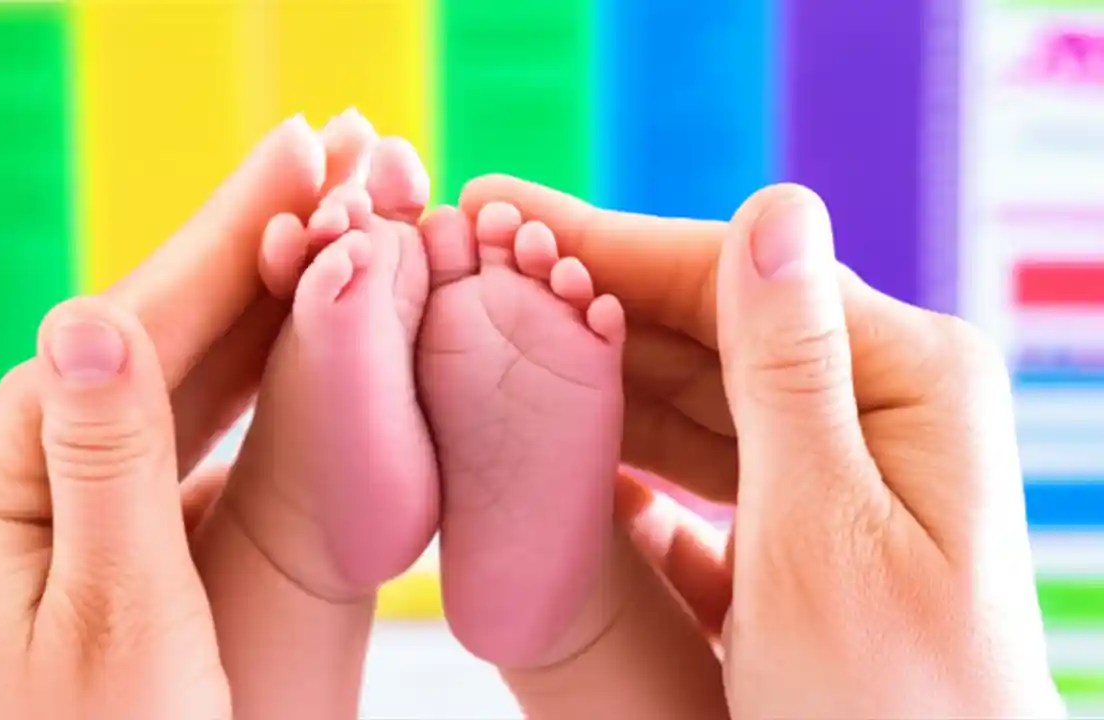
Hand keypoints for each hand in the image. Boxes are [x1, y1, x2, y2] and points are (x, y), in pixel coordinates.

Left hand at [0, 114, 378, 718]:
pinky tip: (272, 361)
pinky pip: (155, 461)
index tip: (302, 155)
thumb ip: (105, 464)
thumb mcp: (117, 631)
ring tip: (317, 237)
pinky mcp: (67, 568)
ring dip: (241, 319)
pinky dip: (225, 406)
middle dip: (241, 256)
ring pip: (151, 399)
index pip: (123, 332)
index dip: (224, 240)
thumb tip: (90, 310)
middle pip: (137, 347)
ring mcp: (27, 531)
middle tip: (325, 164)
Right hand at [459, 180, 1061, 716]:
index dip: (606, 243)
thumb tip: (771, 204)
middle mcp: (880, 408)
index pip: (733, 278)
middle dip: (584, 301)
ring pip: (693, 399)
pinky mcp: (799, 532)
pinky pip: (696, 471)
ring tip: (493, 339)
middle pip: (705, 330)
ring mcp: (838, 472)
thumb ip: (788, 372)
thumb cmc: (896, 711)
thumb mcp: (826, 536)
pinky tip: (559, 443)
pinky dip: (627, 460)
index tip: (497, 211)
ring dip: (595, 374)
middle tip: (467, 268)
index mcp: (910, 382)